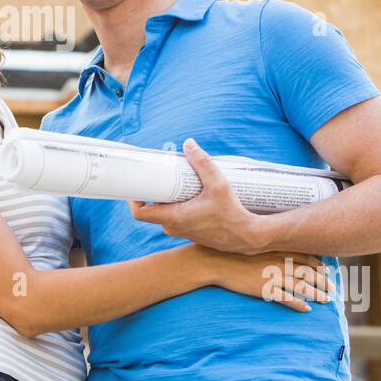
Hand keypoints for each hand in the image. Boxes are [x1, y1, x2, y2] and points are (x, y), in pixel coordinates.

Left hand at [129, 138, 270, 254]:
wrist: (247, 237)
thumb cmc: (232, 213)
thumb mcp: (219, 184)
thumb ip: (202, 162)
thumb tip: (188, 143)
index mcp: (174, 218)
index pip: (139, 213)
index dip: (132, 198)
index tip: (136, 183)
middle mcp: (173, 227)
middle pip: (151, 208)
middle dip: (154, 191)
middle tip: (160, 174)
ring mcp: (180, 232)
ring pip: (163, 212)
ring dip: (166, 198)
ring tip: (177, 181)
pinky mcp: (189, 232)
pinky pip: (174, 217)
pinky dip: (176, 205)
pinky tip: (187, 193)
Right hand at [201, 246, 334, 311]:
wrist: (214, 260)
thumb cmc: (231, 251)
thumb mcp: (252, 245)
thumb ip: (267, 247)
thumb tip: (275, 249)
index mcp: (276, 250)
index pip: (304, 257)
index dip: (318, 264)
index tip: (327, 270)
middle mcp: (278, 261)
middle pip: (308, 272)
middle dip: (322, 280)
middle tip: (332, 288)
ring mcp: (272, 275)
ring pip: (302, 286)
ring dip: (317, 293)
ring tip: (326, 300)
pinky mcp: (265, 289)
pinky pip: (287, 298)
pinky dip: (299, 304)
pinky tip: (307, 309)